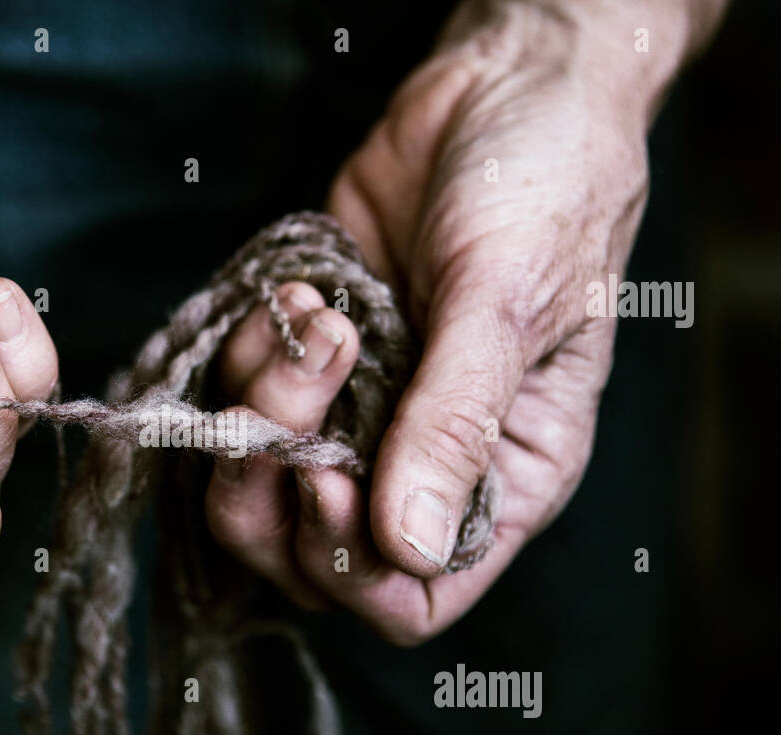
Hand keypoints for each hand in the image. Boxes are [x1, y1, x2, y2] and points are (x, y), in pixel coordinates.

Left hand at [207, 0, 722, 642]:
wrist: (502, 90)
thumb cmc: (545, 189)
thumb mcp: (508, 305)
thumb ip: (455, 428)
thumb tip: (406, 551)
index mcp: (502, 482)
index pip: (412, 599)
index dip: (348, 563)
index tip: (322, 475)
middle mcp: (421, 468)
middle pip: (308, 560)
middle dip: (276, 481)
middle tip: (300, 373)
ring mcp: (354, 419)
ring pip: (257, 489)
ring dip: (256, 407)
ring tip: (308, 318)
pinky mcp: (303, 364)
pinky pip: (234, 404)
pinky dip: (243, 357)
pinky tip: (293, 296)